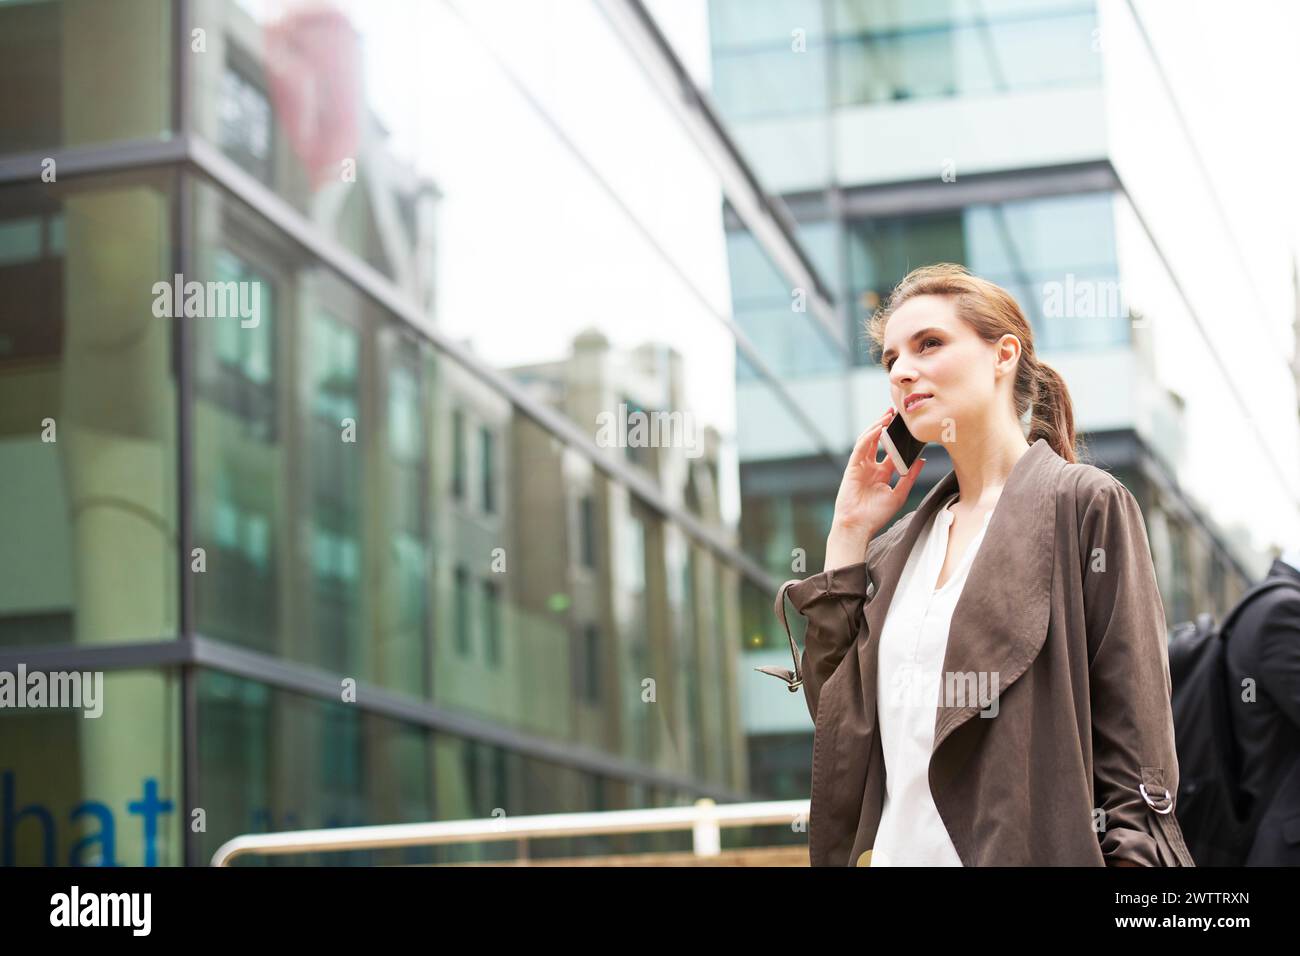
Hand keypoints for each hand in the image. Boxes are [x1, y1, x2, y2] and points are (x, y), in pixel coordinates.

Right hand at [824, 407, 925, 570]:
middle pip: (878, 441)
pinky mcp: (852, 467)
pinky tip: (878, 428)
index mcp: (882, 473)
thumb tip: (921, 461)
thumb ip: (909, 476)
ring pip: (867, 440)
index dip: (899, 438)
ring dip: (877, 426)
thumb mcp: (899, 494)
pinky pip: (860, 448)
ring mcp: (860, 466)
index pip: (891, 451)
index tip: (909, 427)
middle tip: (896, 412)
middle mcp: (871, 467)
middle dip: (885, 426)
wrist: (858, 526)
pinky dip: (868, 437)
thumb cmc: (876, 515)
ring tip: (888, 415)